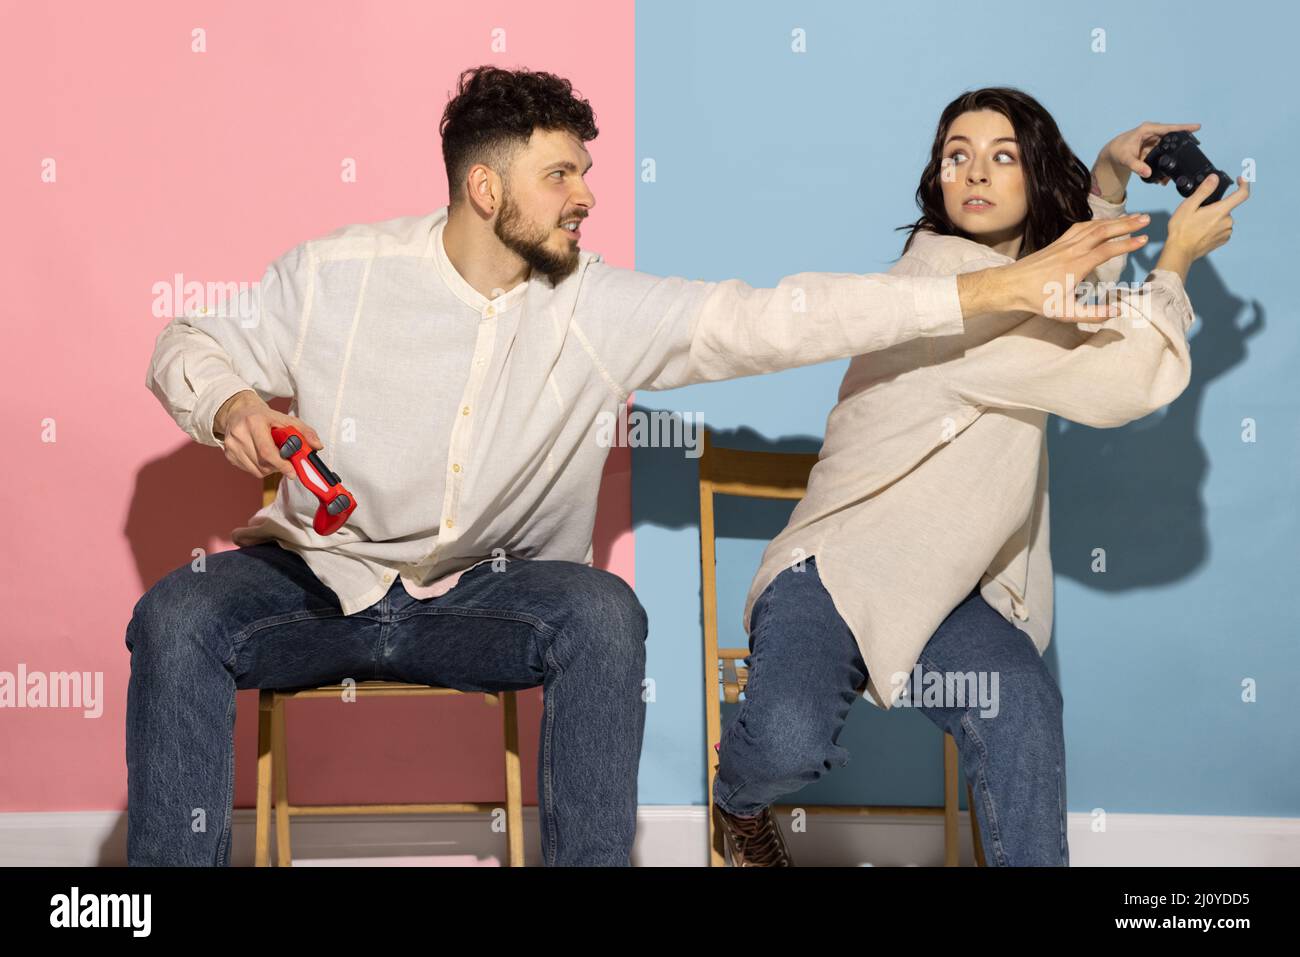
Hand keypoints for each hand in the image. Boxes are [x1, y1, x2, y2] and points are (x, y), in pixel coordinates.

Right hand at [213, 390, 323, 479]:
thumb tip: (317, 445)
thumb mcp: (285, 419)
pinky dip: (260, 468)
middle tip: (286, 462)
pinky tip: (262, 456)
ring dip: (270, 468)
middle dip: (279, 466)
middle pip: (263, 463)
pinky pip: (250, 470)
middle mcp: (239, 433)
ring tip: (273, 456)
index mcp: (254, 421)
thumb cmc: (264, 417)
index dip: (282, 465)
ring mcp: (231, 445)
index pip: (267, 451)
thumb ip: (304, 432)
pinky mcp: (228, 454)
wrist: (239, 412)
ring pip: (257, 470)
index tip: (293, 472)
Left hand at [957, 213, 1151, 321]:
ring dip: (1113, 220)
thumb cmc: (1036, 300)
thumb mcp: (1065, 313)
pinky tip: (1103, 222)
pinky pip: (1080, 227)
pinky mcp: (1057, 243)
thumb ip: (1093, 314)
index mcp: (1076, 266)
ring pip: (1093, 226)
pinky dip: (1096, 221)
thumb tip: (1117, 310)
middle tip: (1146, 218)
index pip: (1107, 250)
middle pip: (1103, 230)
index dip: (1127, 244)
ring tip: (1132, 217)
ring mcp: (1063, 244)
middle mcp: (1072, 250)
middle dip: (1126, 223)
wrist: (1009, 286)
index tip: (1144, 240)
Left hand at [1094, 121, 1201, 200]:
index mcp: (1148, 129)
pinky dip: (1164, 164)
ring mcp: (1154, 140)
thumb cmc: (1118, 152)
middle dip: (1180, 148)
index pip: (1169, 128)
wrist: (1113, 154)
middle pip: (1172, 138)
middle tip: (1188, 156)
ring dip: (1171, 159)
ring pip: (1168, 149)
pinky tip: (1163, 176)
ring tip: (1168, 176)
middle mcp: (1153, 133)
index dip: (1184, 128)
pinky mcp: (1153, 148)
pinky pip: (1163, 154)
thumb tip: (1148, 173)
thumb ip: (1136, 166)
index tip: (1198, 127)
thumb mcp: (1126, 159)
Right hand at [1156, 173, 1249, 281]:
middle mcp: (1227, 222)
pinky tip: (1201, 231)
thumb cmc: (1182, 230)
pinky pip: (1221, 229)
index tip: (1240, 179)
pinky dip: (1214, 227)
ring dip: (1214, 218)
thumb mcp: (1188, 206)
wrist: (1180, 252)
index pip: (1242, 194)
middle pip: (1226, 207)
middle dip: (1215, 207)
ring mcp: (1226, 232)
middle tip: (1198, 213)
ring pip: (1223, 218)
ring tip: (1197, 224)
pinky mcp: (1222, 240)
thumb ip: (1204, 190)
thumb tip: (1214, 179)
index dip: (1244, 184)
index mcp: (1220, 211)